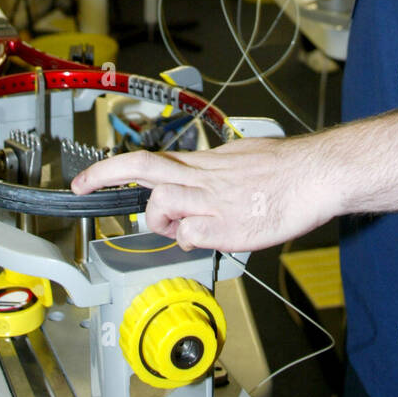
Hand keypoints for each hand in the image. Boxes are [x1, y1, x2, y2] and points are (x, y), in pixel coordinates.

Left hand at [70, 135, 342, 252]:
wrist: (316, 175)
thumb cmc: (288, 168)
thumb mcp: (244, 156)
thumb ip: (217, 169)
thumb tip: (206, 175)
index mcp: (206, 163)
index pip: (152, 160)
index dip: (116, 168)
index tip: (91, 177)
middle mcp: (203, 179)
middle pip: (144, 169)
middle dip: (106, 174)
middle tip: (82, 186)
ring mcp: (213, 202)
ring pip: (160, 202)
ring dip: (159, 218)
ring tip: (179, 226)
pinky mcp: (227, 226)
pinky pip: (189, 235)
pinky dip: (190, 240)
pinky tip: (207, 238)